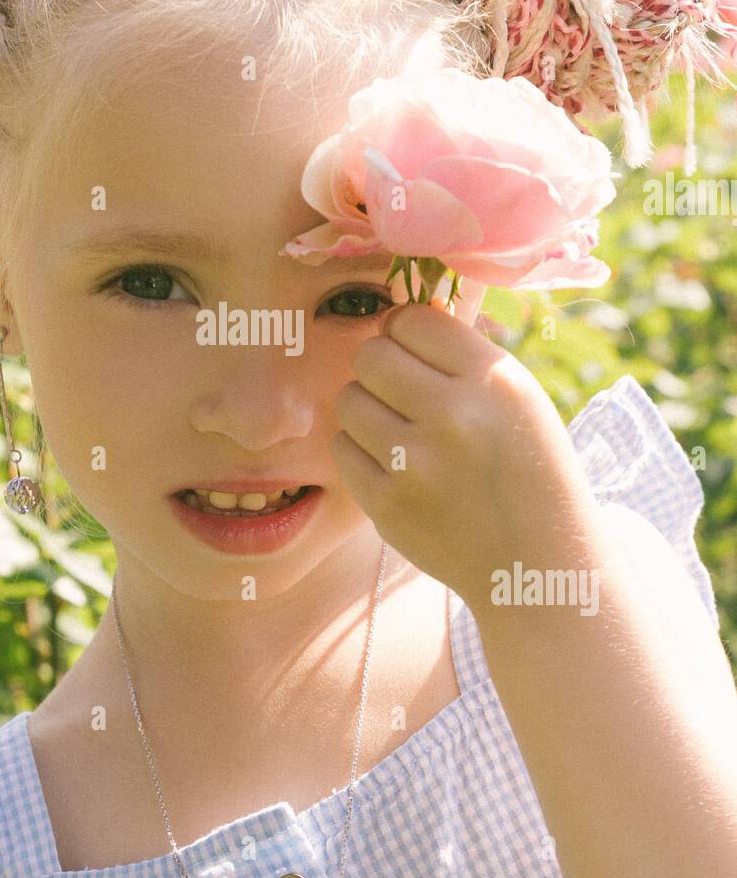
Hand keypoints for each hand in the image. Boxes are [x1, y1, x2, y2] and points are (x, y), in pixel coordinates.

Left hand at [332, 299, 599, 605]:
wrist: (536, 562)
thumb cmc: (525, 467)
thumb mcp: (518, 398)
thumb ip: (460, 355)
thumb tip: (396, 315)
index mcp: (493, 381)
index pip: (413, 319)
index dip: (406, 331)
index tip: (415, 352)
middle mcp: (454, 417)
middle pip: (370, 354)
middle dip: (380, 366)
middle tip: (400, 390)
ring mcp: (416, 464)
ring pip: (348, 399)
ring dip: (366, 408)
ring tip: (398, 428)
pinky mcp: (388, 506)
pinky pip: (342, 448)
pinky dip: (360, 452)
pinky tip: (393, 463)